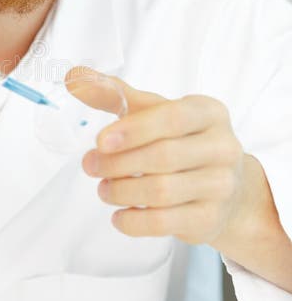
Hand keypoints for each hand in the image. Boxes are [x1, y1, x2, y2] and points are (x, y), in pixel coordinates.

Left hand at [71, 69, 245, 245]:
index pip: (172, 118)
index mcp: (209, 112)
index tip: (100, 141)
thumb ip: (114, 94)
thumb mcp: (154, 112)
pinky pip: (164, 223)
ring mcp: (220, 185)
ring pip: (161, 192)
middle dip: (117, 163)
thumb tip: (74, 77)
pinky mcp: (210, 219)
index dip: (133, 130)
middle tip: (90, 165)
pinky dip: (133, 221)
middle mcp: (222, 147)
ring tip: (103, 189)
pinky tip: (119, 215)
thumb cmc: (181, 141)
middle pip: (163, 157)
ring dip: (121, 192)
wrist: (226, 189)